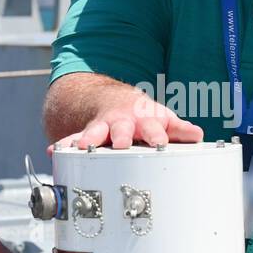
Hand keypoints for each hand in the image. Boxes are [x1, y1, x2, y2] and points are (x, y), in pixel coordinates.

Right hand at [47, 93, 202, 152]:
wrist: (115, 101)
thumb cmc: (144, 116)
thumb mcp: (163, 120)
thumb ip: (179, 129)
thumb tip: (198, 135)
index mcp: (145, 120)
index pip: (153, 127)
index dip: (156, 135)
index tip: (159, 143)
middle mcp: (123, 122)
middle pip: (121, 128)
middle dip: (120, 136)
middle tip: (120, 144)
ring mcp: (103, 127)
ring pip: (94, 133)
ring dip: (88, 140)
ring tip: (81, 147)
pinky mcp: (87, 134)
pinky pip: (73, 139)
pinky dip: (65, 145)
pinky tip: (54, 151)